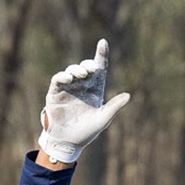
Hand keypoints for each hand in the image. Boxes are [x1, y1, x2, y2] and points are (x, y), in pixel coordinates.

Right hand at [37, 38, 130, 164]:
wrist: (69, 142)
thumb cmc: (87, 131)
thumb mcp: (103, 119)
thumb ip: (114, 107)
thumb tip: (128, 95)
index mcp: (95, 88)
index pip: (99, 68)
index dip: (101, 55)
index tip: (103, 43)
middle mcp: (81, 85)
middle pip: (85, 67)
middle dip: (88, 65)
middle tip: (92, 68)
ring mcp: (68, 88)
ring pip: (71, 71)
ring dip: (76, 70)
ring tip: (80, 74)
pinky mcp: (55, 93)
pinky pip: (58, 80)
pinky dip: (62, 76)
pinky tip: (68, 78)